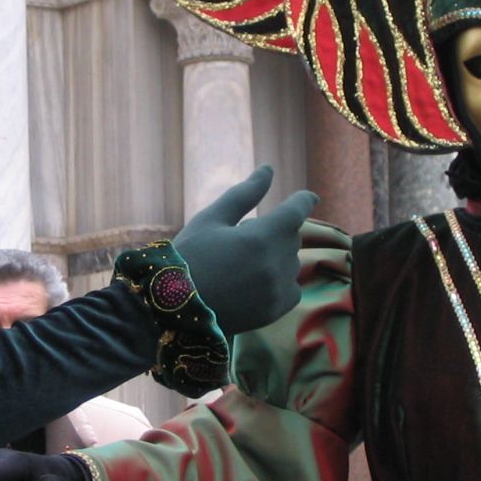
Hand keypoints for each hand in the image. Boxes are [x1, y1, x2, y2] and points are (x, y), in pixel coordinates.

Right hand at [172, 166, 316, 334]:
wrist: (172, 309)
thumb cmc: (189, 256)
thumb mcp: (212, 219)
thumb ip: (244, 194)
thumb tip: (268, 170)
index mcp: (262, 237)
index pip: (297, 211)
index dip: (303, 200)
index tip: (309, 197)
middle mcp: (276, 264)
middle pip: (291, 237)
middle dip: (274, 231)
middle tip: (240, 239)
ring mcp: (277, 290)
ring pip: (290, 262)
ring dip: (275, 256)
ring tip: (240, 264)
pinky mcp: (275, 310)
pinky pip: (291, 288)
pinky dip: (278, 280)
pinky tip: (253, 282)